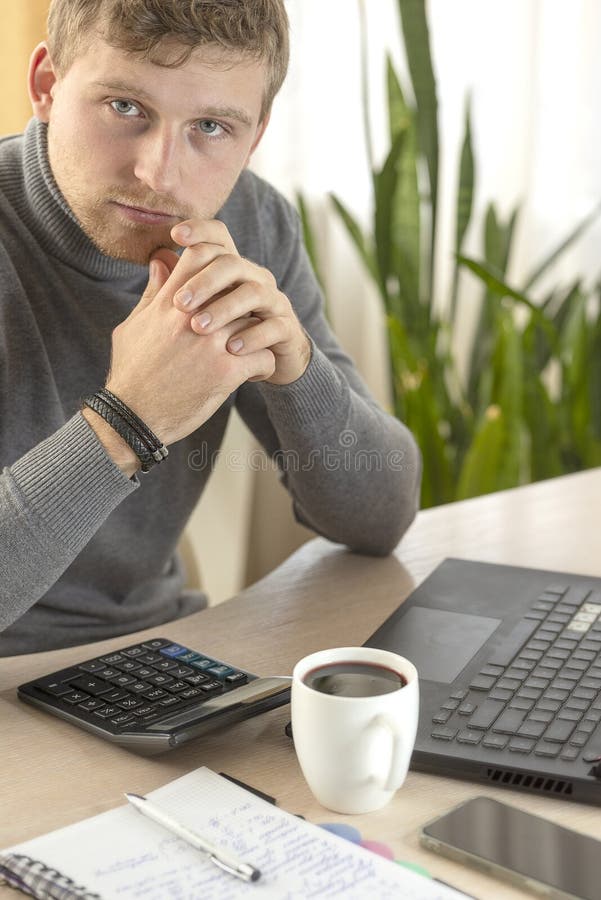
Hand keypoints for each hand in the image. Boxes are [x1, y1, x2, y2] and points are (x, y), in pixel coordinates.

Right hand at [105, 248, 274, 446]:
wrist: (133, 418)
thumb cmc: (131, 372)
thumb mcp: (134, 326)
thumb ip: (153, 291)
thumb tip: (162, 259)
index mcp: (169, 304)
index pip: (200, 257)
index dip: (217, 263)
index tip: (225, 283)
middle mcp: (192, 318)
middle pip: (235, 290)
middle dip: (243, 303)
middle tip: (248, 317)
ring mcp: (211, 344)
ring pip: (254, 322)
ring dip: (257, 334)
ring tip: (254, 347)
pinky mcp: (226, 372)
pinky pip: (264, 356)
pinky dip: (264, 363)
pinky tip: (255, 371)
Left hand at [169, 219, 311, 384]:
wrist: (270, 363)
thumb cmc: (226, 334)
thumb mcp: (200, 310)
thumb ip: (179, 286)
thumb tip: (156, 258)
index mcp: (233, 269)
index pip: (219, 237)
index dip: (200, 230)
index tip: (175, 235)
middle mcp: (256, 278)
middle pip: (233, 264)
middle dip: (204, 282)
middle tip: (179, 304)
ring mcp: (275, 302)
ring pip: (255, 292)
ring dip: (225, 309)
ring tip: (199, 328)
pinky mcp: (288, 329)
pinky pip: (274, 327)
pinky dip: (253, 337)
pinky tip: (231, 349)